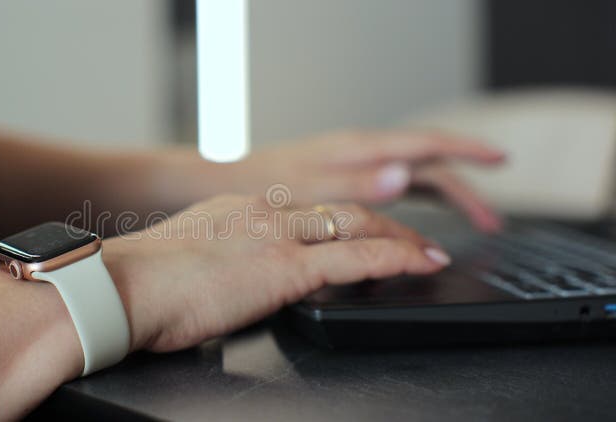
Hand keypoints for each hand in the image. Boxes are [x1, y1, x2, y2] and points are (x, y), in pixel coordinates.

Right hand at [102, 195, 450, 352]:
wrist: (121, 289)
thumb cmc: (140, 283)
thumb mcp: (187, 257)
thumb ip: (222, 259)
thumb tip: (233, 277)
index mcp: (239, 210)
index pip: (306, 209)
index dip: (341, 218)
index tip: (358, 227)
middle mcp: (263, 213)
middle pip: (340, 211)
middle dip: (382, 222)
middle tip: (408, 236)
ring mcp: (278, 236)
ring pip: (358, 227)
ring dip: (399, 238)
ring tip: (427, 252)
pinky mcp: (287, 266)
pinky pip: (358, 258)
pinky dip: (396, 258)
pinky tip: (420, 263)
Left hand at [229, 130, 504, 231]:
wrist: (228, 183)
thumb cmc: (264, 184)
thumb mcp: (313, 188)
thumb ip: (360, 184)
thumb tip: (407, 176)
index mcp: (359, 150)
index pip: (427, 144)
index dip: (468, 151)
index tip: (500, 159)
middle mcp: (362, 153)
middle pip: (428, 165)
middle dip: (466, 189)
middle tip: (493, 219)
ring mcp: (355, 165)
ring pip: (415, 176)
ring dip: (448, 198)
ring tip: (476, 221)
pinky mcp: (346, 179)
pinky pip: (396, 186)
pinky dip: (421, 200)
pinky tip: (425, 216)